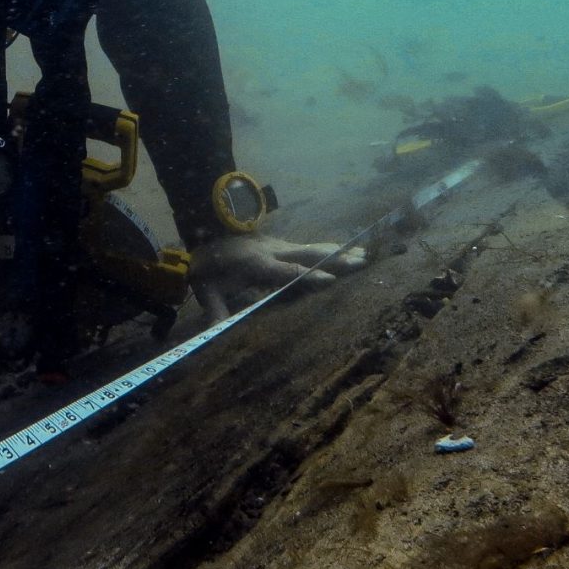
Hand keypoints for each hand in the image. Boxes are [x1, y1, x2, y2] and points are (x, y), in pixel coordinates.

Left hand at [189, 235, 365, 322]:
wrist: (202, 235)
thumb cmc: (207, 271)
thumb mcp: (207, 292)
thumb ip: (214, 312)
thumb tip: (213, 333)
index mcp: (257, 265)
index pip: (287, 272)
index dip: (308, 276)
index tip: (331, 281)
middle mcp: (272, 252)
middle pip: (308, 255)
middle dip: (335, 260)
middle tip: (362, 262)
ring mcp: (278, 246)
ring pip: (313, 248)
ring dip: (339, 251)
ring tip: (366, 253)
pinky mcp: (282, 245)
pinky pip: (310, 247)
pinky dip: (331, 248)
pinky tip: (348, 249)